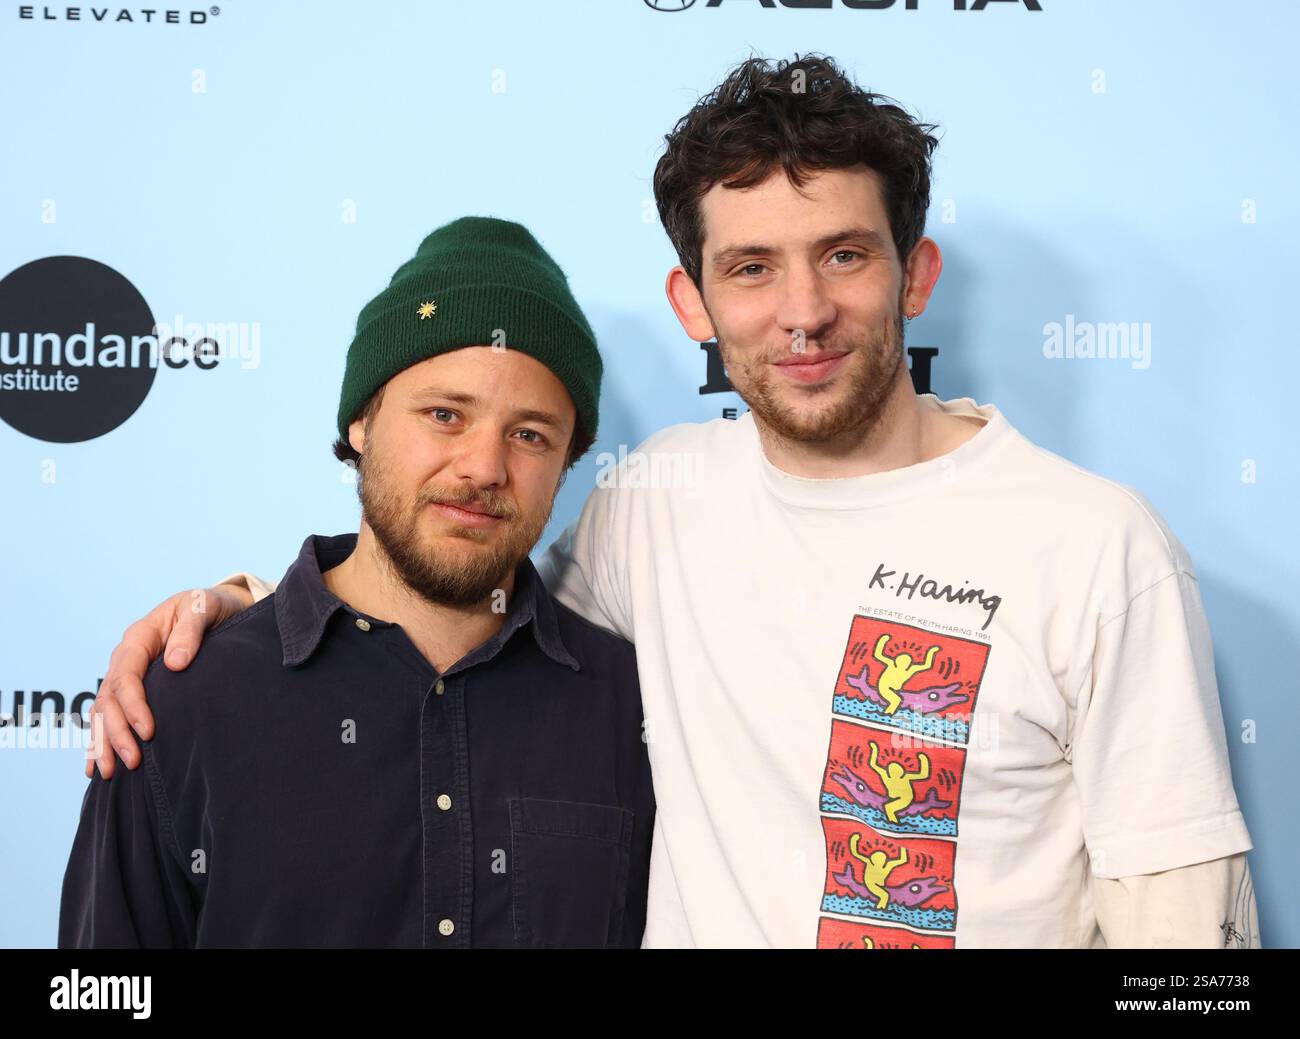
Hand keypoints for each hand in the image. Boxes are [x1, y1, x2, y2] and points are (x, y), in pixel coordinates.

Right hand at [86, 583, 253, 778]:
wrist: (216, 606)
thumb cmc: (209, 605)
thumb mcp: (203, 607)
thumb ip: (190, 631)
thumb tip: (176, 664)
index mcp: (139, 637)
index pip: (126, 677)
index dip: (133, 706)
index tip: (149, 731)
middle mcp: (126, 657)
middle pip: (109, 699)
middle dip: (116, 733)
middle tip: (132, 762)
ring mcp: (127, 674)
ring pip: (103, 712)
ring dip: (103, 743)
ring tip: (110, 773)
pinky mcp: (134, 688)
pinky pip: (109, 715)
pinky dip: (100, 740)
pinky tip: (95, 766)